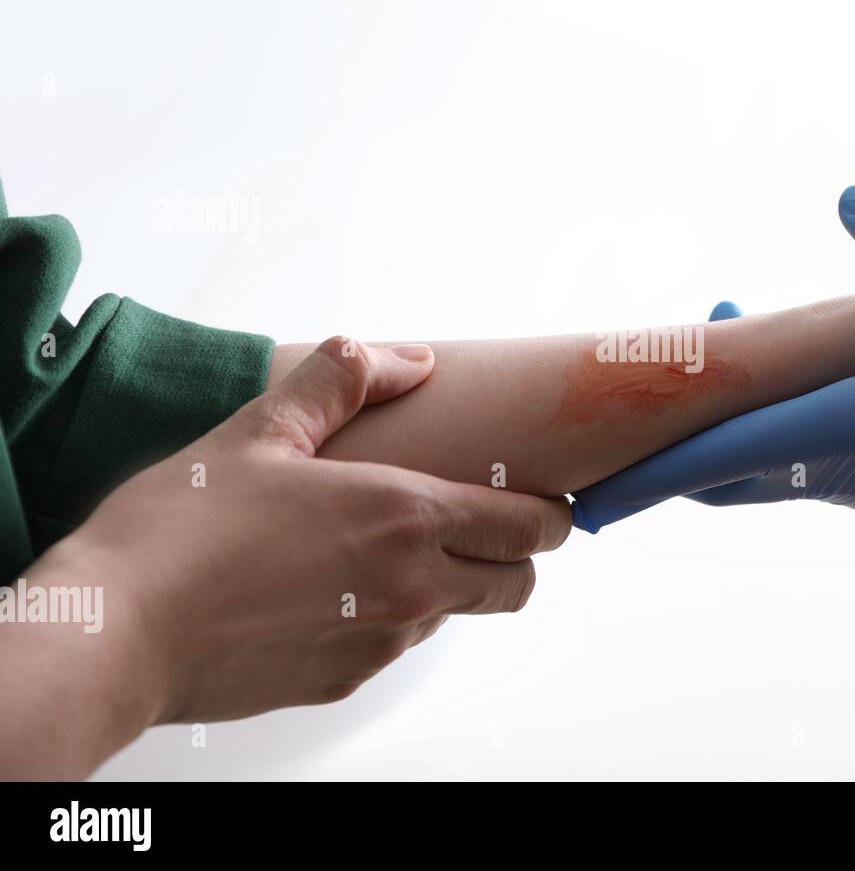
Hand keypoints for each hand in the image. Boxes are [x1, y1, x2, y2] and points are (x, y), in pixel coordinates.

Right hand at [25, 337, 569, 773]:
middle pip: (518, 585)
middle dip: (517, 555)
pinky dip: (389, 618)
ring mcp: (380, 644)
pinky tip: (330, 590)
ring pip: (456, 616)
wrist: (115, 635)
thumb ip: (344, 383)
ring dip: (448, 584)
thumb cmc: (182, 529)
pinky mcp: (343, 682)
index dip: (553, 513)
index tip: (541, 497)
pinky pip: (395, 648)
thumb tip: (410, 358)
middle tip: (480, 524)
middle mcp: (410, 588)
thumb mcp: (261, 428)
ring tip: (384, 549)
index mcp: (405, 517)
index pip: (534, 527)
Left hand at [573, 187, 854, 668]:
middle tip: (619, 432)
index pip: (710, 461)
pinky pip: (806, 467)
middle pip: (722, 473)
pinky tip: (797, 387)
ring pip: (765, 467)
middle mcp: (833, 474)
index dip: (642, 480)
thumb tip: (843, 195)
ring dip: (724, 429)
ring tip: (716, 352)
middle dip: (666, 453)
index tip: (586, 504)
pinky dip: (772, 434)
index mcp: (835, 433)